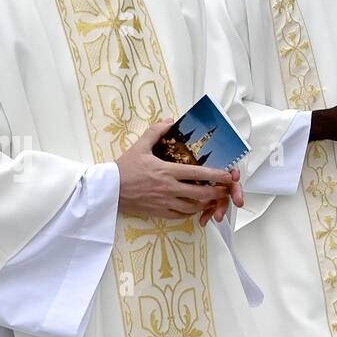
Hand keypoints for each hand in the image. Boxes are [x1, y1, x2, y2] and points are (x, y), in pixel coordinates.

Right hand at [116, 120, 242, 221]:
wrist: (109, 190)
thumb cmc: (124, 168)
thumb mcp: (139, 146)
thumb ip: (155, 132)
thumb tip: (169, 121)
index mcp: (166, 171)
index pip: (198, 174)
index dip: (216, 175)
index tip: (227, 175)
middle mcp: (168, 188)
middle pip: (200, 193)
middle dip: (216, 193)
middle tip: (224, 190)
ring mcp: (164, 202)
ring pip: (192, 207)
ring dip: (204, 204)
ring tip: (211, 199)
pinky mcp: (158, 212)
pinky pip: (180, 215)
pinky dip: (190, 212)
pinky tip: (192, 208)